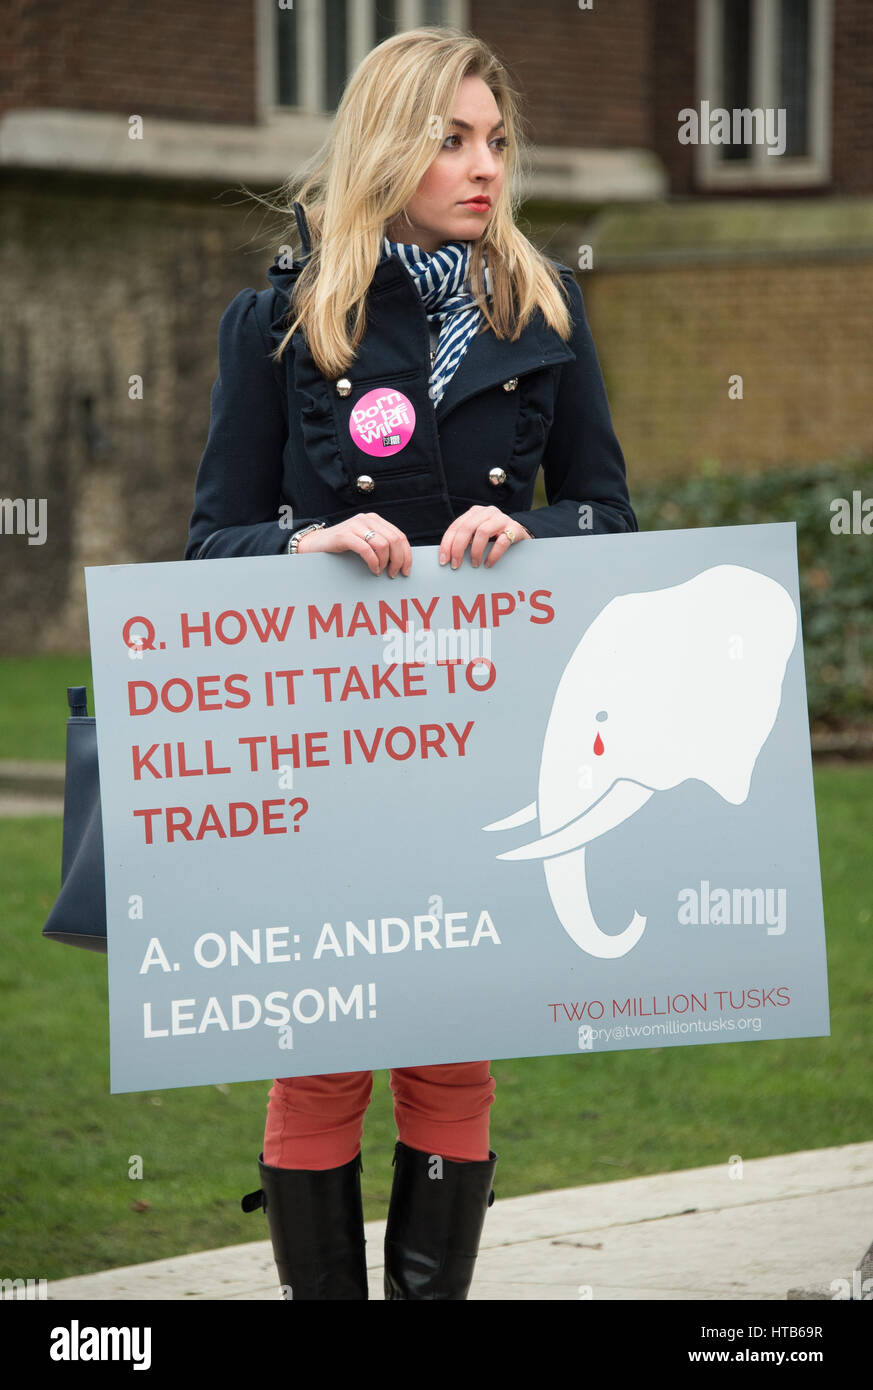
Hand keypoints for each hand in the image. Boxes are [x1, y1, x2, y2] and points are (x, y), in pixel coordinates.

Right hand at [296, 514, 411, 576]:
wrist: (315, 543)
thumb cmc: (343, 546)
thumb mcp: (365, 541)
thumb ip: (381, 544)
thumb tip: (402, 560)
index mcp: (375, 520)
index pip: (399, 536)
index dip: (406, 555)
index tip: (406, 570)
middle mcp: (367, 519)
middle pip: (394, 540)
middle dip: (398, 560)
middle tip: (393, 574)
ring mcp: (355, 525)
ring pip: (382, 544)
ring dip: (384, 562)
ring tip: (380, 571)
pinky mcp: (344, 535)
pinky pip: (366, 549)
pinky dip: (373, 562)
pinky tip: (372, 570)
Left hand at [439, 507, 531, 568]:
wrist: (521, 533)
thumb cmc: (494, 536)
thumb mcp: (478, 534)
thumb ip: (465, 539)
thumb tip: (447, 557)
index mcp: (474, 512)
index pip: (456, 526)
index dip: (447, 544)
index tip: (443, 561)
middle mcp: (487, 512)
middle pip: (467, 528)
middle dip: (458, 548)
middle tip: (456, 565)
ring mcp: (501, 518)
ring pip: (483, 532)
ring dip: (475, 551)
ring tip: (475, 564)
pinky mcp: (514, 528)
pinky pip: (501, 542)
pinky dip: (493, 555)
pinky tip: (488, 564)